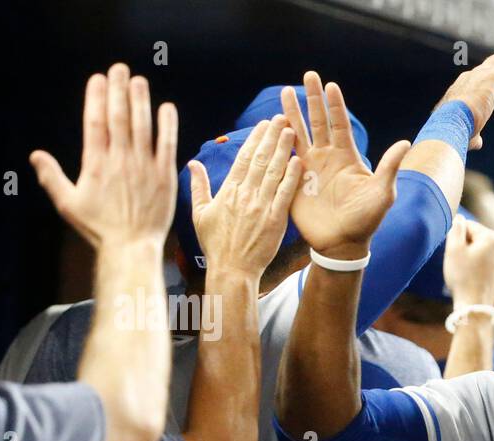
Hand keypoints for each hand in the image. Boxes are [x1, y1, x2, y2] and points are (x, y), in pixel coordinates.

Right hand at [30, 63, 177, 250]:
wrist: (131, 247)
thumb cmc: (99, 228)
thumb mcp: (68, 203)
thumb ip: (51, 177)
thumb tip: (36, 155)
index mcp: (95, 163)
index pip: (95, 121)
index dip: (96, 97)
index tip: (98, 79)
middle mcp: (120, 159)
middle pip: (119, 117)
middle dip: (118, 90)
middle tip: (119, 69)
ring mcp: (144, 166)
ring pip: (143, 125)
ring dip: (141, 100)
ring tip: (139, 81)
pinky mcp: (165, 176)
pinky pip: (167, 144)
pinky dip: (168, 125)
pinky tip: (167, 108)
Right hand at [187, 116, 301, 279]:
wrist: (232, 270)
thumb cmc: (215, 244)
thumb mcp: (199, 213)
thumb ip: (198, 186)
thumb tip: (193, 163)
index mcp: (228, 190)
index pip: (243, 158)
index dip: (254, 139)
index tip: (263, 124)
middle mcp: (245, 194)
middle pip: (260, 159)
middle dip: (271, 136)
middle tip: (282, 118)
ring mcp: (261, 206)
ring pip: (274, 171)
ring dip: (283, 149)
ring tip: (292, 130)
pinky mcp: (276, 220)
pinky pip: (285, 194)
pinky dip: (292, 176)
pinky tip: (300, 161)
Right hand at [281, 72, 411, 259]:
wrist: (342, 244)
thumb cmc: (366, 221)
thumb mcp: (382, 193)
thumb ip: (389, 167)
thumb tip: (405, 143)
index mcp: (347, 157)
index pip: (340, 125)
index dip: (335, 105)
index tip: (331, 85)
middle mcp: (328, 158)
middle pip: (318, 122)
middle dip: (313, 99)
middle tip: (309, 75)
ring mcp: (310, 168)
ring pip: (299, 134)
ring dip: (292, 113)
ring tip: (284, 91)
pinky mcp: (294, 181)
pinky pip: (285, 156)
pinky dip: (279, 140)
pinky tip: (272, 124)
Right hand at [435, 51, 493, 149]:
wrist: (452, 122)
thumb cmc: (457, 131)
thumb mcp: (467, 134)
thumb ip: (474, 136)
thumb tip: (478, 143)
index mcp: (462, 90)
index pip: (480, 82)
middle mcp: (470, 78)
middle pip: (490, 66)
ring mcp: (481, 75)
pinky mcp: (492, 75)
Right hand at [443, 216, 493, 307]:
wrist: (474, 306)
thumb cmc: (463, 277)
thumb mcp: (454, 249)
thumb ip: (455, 229)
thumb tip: (459, 218)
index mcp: (492, 237)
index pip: (467, 226)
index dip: (455, 239)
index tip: (456, 255)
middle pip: (473, 237)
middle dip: (463, 247)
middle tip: (460, 265)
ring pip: (477, 249)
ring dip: (467, 256)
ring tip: (465, 272)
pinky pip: (482, 260)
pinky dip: (474, 265)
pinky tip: (471, 277)